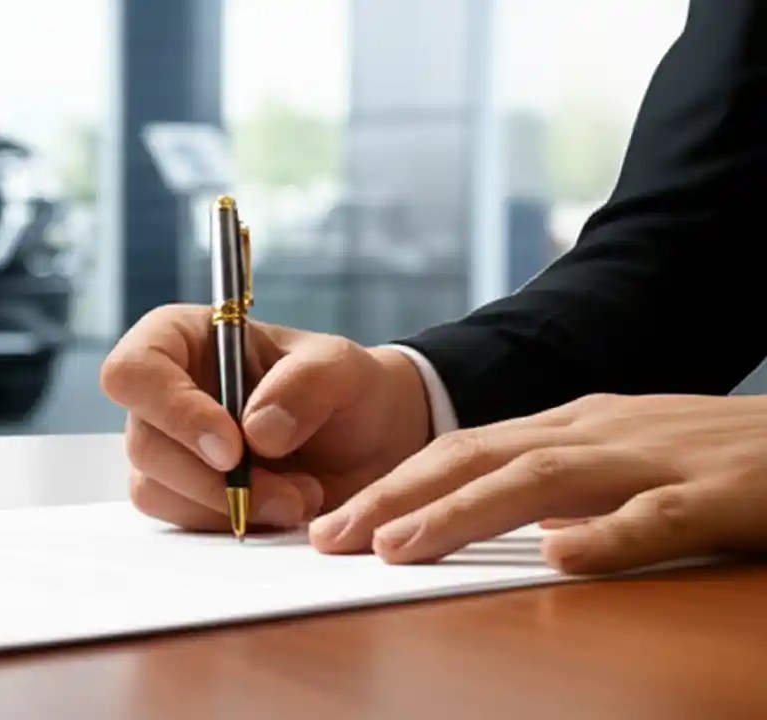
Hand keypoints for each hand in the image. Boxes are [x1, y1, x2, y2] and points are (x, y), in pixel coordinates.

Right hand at [100, 304, 431, 531]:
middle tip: (287, 493)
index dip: (172, 411)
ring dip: (230, 507)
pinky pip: (182, 522)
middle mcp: (163, 393)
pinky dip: (232, 524)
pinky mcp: (182, 495)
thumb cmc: (345, 389)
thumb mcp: (342, 368)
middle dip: (214, 479)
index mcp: (182, 339)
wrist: (367, 445)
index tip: (231, 447)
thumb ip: (306, 384)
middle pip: (143, 442)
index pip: (133, 370)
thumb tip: (254, 431)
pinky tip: (279, 511)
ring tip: (299, 498)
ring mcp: (168, 448)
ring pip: (156, 490)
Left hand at [309, 393, 766, 572]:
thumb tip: (511, 532)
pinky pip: (656, 517)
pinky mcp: (717, 495)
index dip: (393, 485)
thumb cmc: (712, 458)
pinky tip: (563, 558)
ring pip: (543, 480)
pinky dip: (607, 537)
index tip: (336, 523)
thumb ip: (559, 489)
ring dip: (464, 513)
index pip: (462, 452)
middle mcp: (597, 433)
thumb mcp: (620, 462)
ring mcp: (654, 459)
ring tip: (400, 547)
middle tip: (332, 539)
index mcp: (571, 427)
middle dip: (397, 497)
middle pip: (479, 458)